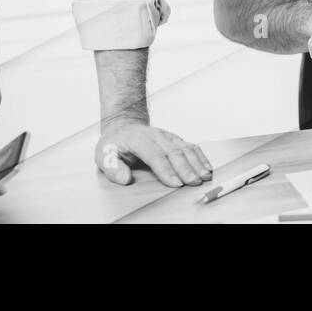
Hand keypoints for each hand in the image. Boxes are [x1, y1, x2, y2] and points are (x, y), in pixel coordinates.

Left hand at [96, 120, 212, 187]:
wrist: (124, 127)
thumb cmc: (115, 144)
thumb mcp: (104, 155)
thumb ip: (113, 168)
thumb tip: (125, 179)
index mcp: (138, 139)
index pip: (154, 155)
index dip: (166, 170)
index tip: (176, 183)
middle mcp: (156, 136)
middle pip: (174, 152)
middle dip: (186, 169)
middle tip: (195, 183)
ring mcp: (167, 136)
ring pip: (185, 148)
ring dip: (197, 163)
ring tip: (205, 176)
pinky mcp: (175, 140)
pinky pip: (191, 147)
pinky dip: (201, 157)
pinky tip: (207, 167)